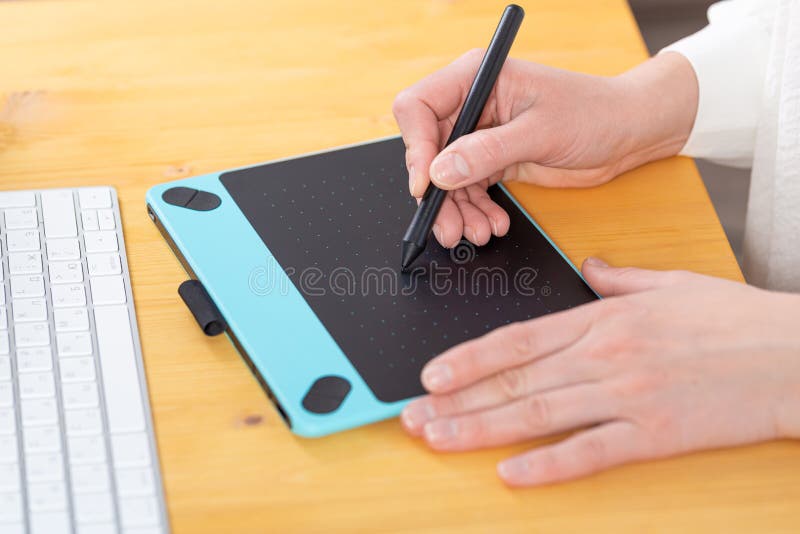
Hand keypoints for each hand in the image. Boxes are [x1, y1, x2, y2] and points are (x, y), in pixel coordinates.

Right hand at [392, 51, 697, 247]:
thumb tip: (441, 171)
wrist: (626, 133)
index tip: (427, 184)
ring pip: (445, 177)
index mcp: (478, 78)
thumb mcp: (541, 132)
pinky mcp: (492, 159)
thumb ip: (488, 151)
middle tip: (448, 227)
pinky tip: (492, 224)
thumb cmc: (594, 113)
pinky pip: (467, 190)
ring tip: (478, 232)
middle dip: (437, 193)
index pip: (419, 107)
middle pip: (428, 150)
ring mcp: (480, 134)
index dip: (416, 147)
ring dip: (457, 210)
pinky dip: (475, 211)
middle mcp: (473, 104)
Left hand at [401, 260, 799, 486]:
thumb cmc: (735, 319)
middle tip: (414, 416)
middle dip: (457, 400)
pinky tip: (510, 474)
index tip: (430, 374)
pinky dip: (547, 466)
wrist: (794, 354)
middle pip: (515, 381)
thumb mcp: (671, 283)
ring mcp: (627, 396)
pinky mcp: (656, 436)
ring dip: (481, 429)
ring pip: (538, 415)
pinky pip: (590, 452)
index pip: (517, 339)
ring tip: (439, 439)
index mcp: (603, 318)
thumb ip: (620, 277)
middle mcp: (605, 356)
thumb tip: (588, 267)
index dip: (468, 357)